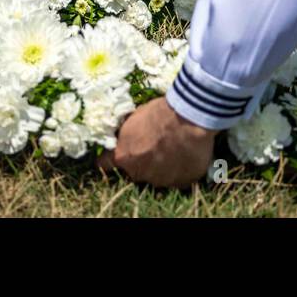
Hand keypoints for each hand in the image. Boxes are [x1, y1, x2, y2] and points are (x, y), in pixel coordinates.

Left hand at [97, 97, 216, 187]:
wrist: (190, 117)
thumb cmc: (159, 113)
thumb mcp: (132, 120)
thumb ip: (125, 137)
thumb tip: (122, 140)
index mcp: (124, 158)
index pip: (106, 164)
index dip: (109, 159)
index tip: (113, 155)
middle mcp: (140, 174)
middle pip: (135, 171)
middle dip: (140, 162)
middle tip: (152, 147)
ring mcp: (162, 181)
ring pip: (157, 176)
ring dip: (160, 167)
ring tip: (172, 150)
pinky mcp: (182, 183)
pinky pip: (177, 178)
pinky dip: (179, 170)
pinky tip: (185, 155)